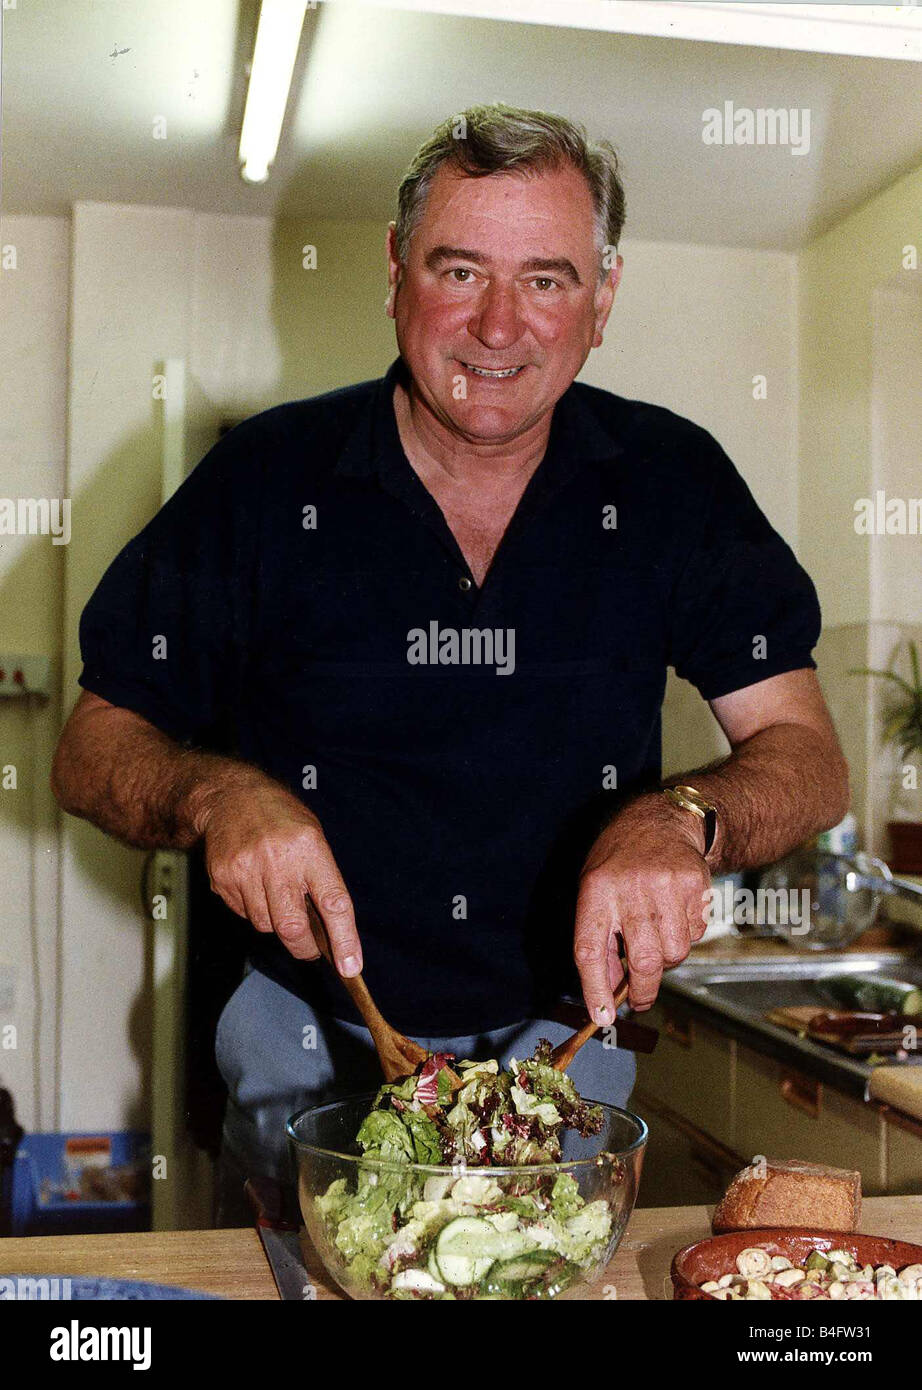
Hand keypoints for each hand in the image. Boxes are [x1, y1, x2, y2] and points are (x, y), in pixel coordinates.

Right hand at [198, 771, 361, 974]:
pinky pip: (242, 915)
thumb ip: (322, 880)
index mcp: (310, 848)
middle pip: (292, 927)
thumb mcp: (313, 837)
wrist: (231, 796)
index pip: (333, 902)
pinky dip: (253, 911)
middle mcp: (277, 860)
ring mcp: (245, 870)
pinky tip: (254, 886)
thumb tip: (332, 932)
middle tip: (310, 948)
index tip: (351, 966)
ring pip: (265, 925)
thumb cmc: (281, 818)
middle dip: (304, 947)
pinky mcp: (222, 878)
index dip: (345, 938)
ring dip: (276, 924)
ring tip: (276, 895)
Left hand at [573, 793, 710, 1022]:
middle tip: (640, 1000)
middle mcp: (630, 889)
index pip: (590, 950)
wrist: (661, 821)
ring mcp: (666, 887)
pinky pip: (695, 934)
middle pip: (643, 960)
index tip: (601, 1018)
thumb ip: (599, 939)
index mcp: (596, 891)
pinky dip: (685, 935)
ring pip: (674, 953)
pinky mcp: (695, 886)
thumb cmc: (620, 862)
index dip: (595, 990)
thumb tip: (608, 991)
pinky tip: (675, 912)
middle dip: (643, 990)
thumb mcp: (595, 891)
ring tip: (657, 932)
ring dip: (667, 957)